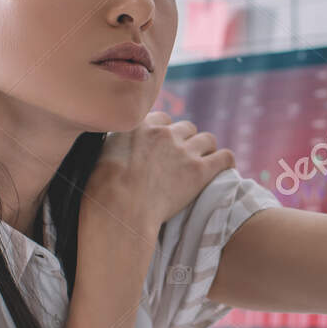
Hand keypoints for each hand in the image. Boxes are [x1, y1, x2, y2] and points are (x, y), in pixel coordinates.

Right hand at [83, 111, 237, 238]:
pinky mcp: (199, 171)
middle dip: (186, 141)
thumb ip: (114, 145)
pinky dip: (226, 161)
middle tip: (182, 159)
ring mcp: (184, 151)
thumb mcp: (100, 156)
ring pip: (207, 139)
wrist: (119, 207)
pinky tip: (225, 167)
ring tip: (204, 163)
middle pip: (186, 128)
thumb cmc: (103, 190)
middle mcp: (164, 133)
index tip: (163, 147)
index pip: (162, 120)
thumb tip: (114, 150)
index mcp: (140, 126)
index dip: (165, 134)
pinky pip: (225, 157)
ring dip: (206, 150)